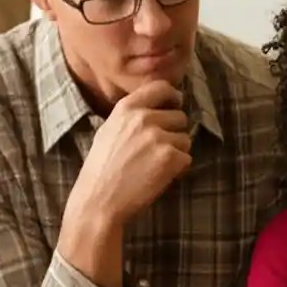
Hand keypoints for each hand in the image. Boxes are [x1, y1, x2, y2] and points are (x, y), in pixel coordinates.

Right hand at [66, 80, 191, 226]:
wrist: (99, 199)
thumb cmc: (103, 167)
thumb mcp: (110, 130)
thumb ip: (133, 116)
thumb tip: (160, 107)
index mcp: (127, 108)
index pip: (162, 87)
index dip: (173, 97)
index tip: (174, 105)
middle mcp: (143, 118)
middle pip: (180, 116)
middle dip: (174, 132)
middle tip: (156, 150)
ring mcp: (158, 137)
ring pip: (186, 139)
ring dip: (177, 152)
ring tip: (154, 164)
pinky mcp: (171, 157)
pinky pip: (187, 158)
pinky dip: (179, 169)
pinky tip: (159, 175)